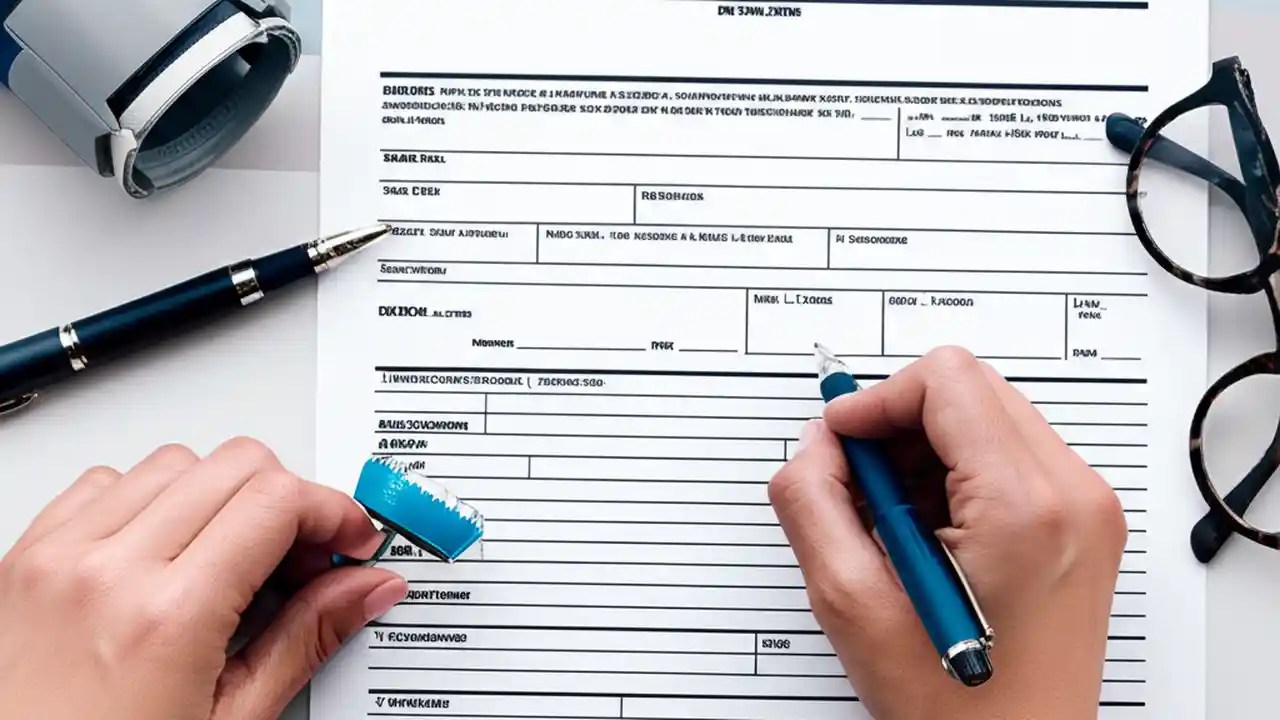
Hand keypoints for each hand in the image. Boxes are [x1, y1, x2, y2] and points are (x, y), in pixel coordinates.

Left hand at [0, 437, 406, 719]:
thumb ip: (306, 639)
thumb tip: (365, 587)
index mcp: (167, 617)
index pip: (277, 500)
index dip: (333, 511)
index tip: (349, 542)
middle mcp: (107, 572)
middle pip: (235, 465)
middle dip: (289, 501)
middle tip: (304, 558)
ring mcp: (58, 558)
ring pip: (174, 462)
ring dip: (220, 496)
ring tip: (233, 558)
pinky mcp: (26, 557)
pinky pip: (103, 482)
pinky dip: (149, 499)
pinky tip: (167, 551)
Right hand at [769, 347, 1126, 719]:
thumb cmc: (959, 712)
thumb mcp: (853, 603)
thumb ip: (814, 502)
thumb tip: (818, 445)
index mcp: (1025, 508)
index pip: (945, 381)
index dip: (876, 400)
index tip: (841, 439)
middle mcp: (1072, 496)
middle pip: (969, 389)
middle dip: (899, 423)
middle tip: (859, 482)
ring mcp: (1085, 509)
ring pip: (987, 416)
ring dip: (925, 449)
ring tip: (894, 522)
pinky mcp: (1081, 523)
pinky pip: (1009, 455)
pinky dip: (955, 473)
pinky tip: (927, 531)